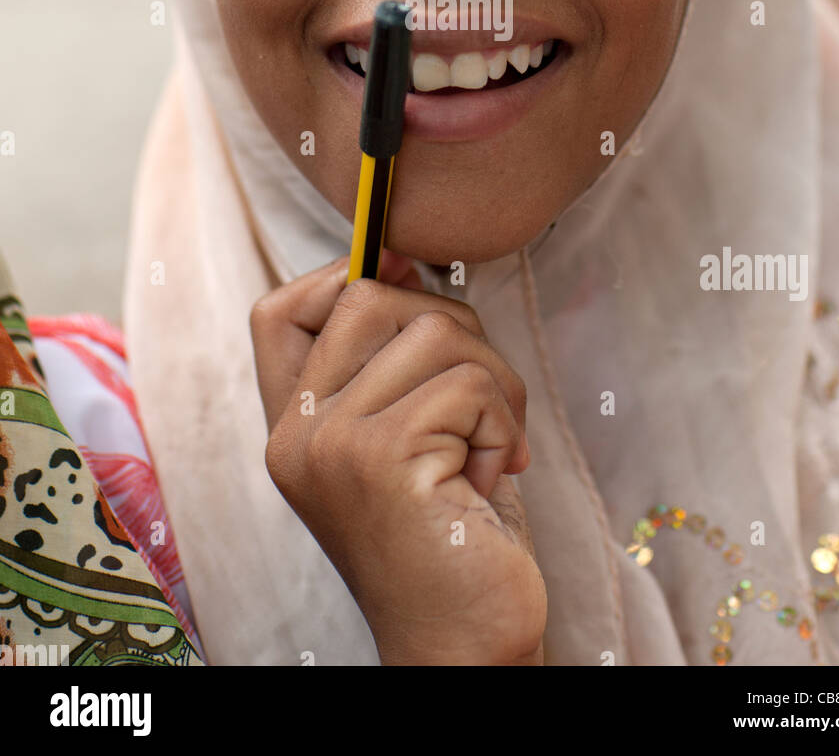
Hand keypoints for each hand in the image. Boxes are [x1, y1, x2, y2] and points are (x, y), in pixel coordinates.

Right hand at [250, 251, 546, 664]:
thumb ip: (393, 357)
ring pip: (434, 328)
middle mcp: (296, 433)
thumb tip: (399, 252)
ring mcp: (331, 445)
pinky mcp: (381, 459)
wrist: (463, 641)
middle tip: (477, 403)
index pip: (280, 308)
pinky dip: (502, 422)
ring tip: (486, 448)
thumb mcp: (407, 430)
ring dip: (492, 383)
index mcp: (294, 425)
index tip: (410, 299)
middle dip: (452, 329)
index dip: (344, 278)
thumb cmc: (451, 531)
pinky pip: (469, 381)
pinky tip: (488, 477)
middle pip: (369, 295)